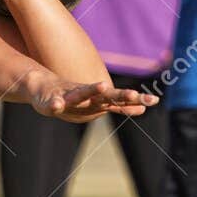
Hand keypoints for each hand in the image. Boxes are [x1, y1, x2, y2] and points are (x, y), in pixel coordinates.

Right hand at [29, 76, 157, 122]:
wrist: (42, 87)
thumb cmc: (74, 97)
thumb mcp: (99, 104)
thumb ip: (120, 106)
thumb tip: (143, 109)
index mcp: (97, 99)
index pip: (121, 101)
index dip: (136, 100)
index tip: (154, 100)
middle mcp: (86, 95)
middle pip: (106, 95)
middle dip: (120, 95)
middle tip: (134, 94)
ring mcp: (68, 97)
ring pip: (82, 93)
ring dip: (92, 90)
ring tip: (103, 86)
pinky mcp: (51, 101)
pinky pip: (53, 104)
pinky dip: (55, 104)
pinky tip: (57, 105)